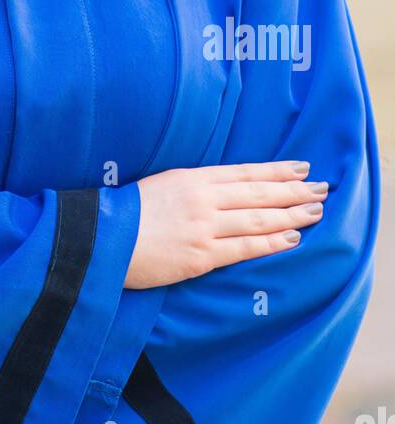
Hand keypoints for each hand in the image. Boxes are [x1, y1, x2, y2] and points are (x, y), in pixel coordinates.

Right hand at [124, 161, 328, 289]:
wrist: (103, 238)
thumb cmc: (128, 212)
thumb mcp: (163, 184)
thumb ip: (194, 185)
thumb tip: (226, 189)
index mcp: (192, 177)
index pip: (245, 172)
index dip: (276, 170)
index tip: (301, 167)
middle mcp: (203, 199)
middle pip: (259, 193)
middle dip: (293, 190)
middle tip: (321, 188)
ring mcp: (204, 227)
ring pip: (258, 219)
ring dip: (291, 215)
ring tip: (315, 211)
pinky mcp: (201, 256)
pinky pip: (244, 248)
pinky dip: (271, 243)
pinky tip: (291, 238)